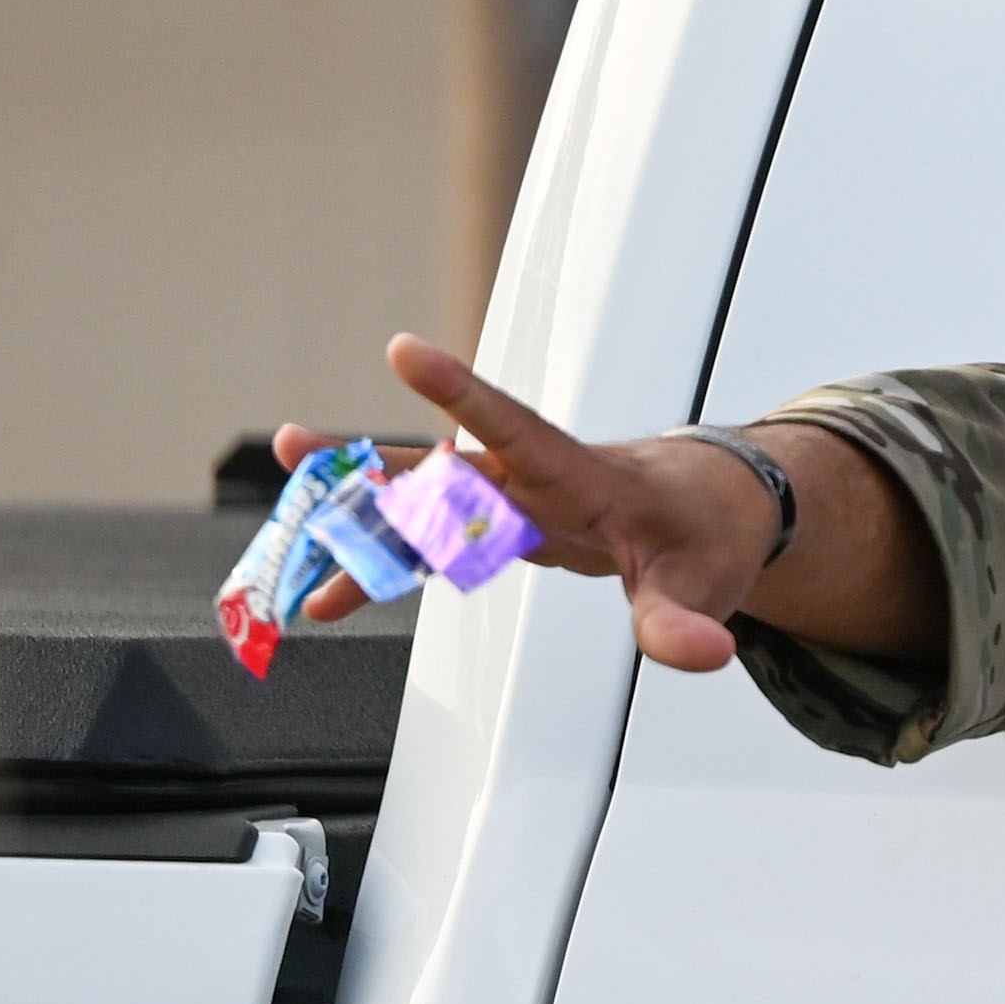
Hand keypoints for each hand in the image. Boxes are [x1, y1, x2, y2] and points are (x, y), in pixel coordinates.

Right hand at [277, 337, 797, 676]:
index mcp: (583, 476)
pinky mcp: (501, 526)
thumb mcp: (704, 583)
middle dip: (368, 461)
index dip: (461, 393)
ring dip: (357, 519)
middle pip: (442, 468)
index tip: (405, 351)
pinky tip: (335, 586)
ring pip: (421, 508)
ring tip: (289, 533)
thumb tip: (699, 653)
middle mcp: (535, 480)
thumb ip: (685, 622)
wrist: (715, 511)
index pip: (518, 428)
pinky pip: (430, 544)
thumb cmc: (709, 530)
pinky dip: (384, 565)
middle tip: (292, 446)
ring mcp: (513, 502)